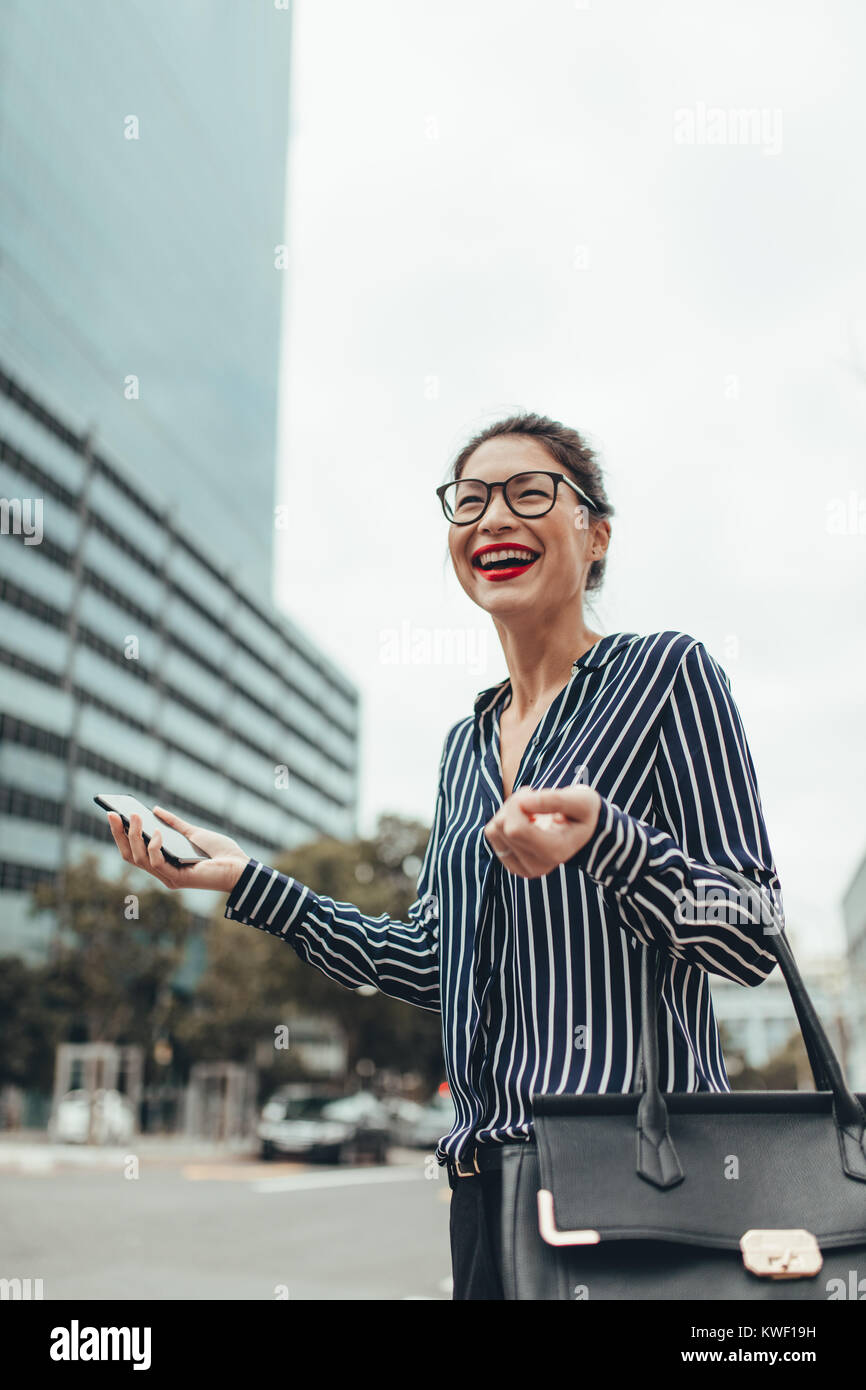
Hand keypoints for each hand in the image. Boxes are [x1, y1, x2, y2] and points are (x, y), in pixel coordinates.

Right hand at [106, 805, 249, 894]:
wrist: (241, 867)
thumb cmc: (220, 852)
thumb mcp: (193, 833)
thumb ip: (174, 824)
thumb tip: (154, 809)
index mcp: (164, 862)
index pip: (134, 850)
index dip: (121, 835)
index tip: (112, 814)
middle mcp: (162, 872)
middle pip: (131, 856)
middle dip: (120, 835)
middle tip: (113, 814)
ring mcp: (168, 877)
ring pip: (140, 859)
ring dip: (135, 837)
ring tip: (134, 816)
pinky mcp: (177, 879)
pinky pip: (157, 863)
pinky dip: (154, 847)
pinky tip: (156, 832)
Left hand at [483, 785, 601, 878]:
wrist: (583, 830)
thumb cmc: (583, 812)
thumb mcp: (581, 800)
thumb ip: (555, 799)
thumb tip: (523, 802)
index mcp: (555, 853)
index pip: (515, 829)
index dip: (518, 803)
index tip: (533, 793)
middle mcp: (537, 867)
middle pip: (503, 827)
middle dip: (514, 804)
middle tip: (533, 798)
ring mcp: (522, 868)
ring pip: (494, 829)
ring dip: (508, 812)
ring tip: (529, 810)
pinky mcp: (511, 863)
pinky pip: (492, 834)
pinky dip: (503, 820)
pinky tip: (523, 820)